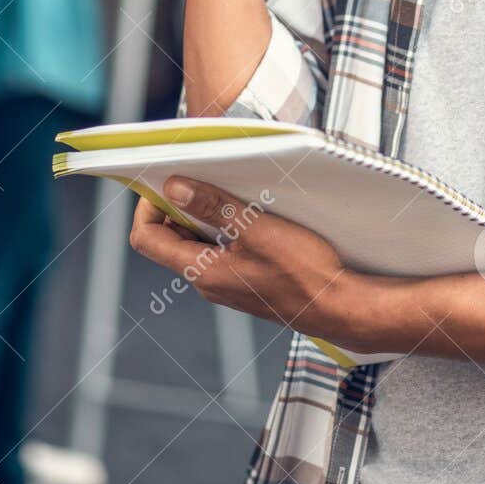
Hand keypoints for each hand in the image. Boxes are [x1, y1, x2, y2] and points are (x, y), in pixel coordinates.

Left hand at [129, 178, 358, 340]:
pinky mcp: (245, 280)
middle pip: (170, 239)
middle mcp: (207, 281)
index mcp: (201, 271)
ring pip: (197, 243)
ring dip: (205, 215)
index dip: (147, 208)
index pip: (147, 239)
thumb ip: (214, 208)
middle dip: (178, 205)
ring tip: (228, 191)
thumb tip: (174, 188)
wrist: (337, 307)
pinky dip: (224, 228)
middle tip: (199, 176)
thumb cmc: (303, 273)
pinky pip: (220, 250)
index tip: (165, 181)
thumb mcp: (257, 230)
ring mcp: (226, 282)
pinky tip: (249, 213)